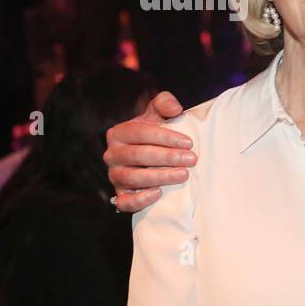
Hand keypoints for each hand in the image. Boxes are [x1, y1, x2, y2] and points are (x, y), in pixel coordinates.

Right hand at [105, 90, 195, 211]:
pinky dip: (139, 199)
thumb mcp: (157, 115)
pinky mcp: (120, 195)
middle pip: (137, 155)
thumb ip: (164, 103)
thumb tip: (175, 108)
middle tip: (191, 159)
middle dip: (167, 157)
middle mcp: (112, 154)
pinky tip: (158, 193)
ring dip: (160, 176)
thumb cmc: (155, 134)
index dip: (164, 137)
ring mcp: (115, 176)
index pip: (139, 133)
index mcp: (119, 133)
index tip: (189, 142)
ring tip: (183, 174)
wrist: (149, 159)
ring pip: (132, 178)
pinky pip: (124, 201)